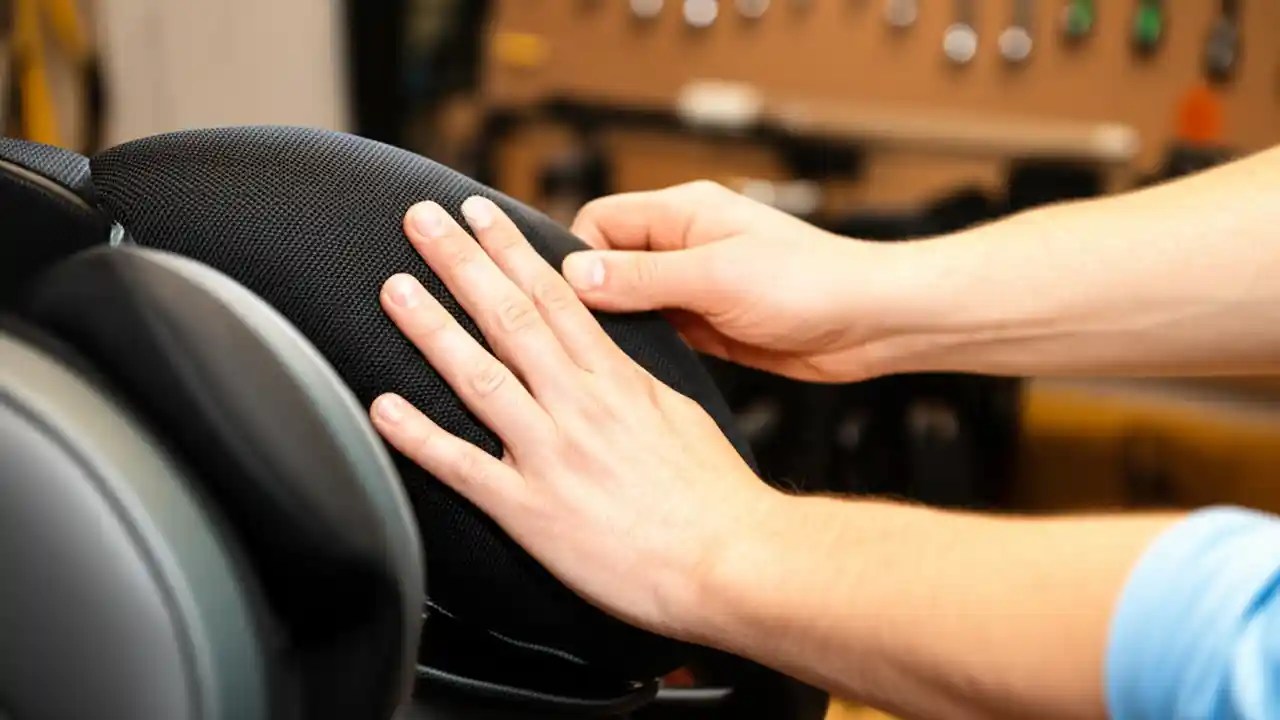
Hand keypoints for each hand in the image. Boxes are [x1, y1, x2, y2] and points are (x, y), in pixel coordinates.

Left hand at [368, 196, 779, 638]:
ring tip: (395, 288)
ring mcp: (551, 455)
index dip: (511, 250)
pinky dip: (419, 436)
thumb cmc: (715, 495)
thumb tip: (608, 357)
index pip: (555, 297)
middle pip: (510, 318)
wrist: (732, 558)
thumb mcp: (680, 413)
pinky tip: (384, 408)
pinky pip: (463, 466)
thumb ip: (634, 380)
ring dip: (432, 329)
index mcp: (615, 380)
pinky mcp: (531, 510)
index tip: (480, 216)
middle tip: (421, 221)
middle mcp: (579, 405)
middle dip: (461, 263)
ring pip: (480, 376)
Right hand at [567, 181, 911, 381]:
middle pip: (610, 264)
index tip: (570, 299)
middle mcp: (685, 245)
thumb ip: (643, 276)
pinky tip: (646, 370)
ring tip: (611, 357)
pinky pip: (662, 333)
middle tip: (580, 335)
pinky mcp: (712, 325)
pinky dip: (651, 349)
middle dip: (595, 298)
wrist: (873, 323)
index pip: (600, 221)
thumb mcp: (716, 277)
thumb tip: (576, 274)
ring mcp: (698, 286)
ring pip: (633, 303)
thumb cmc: (813, 282)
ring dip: (624, 327)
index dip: (578, 259)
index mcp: (683, 213)